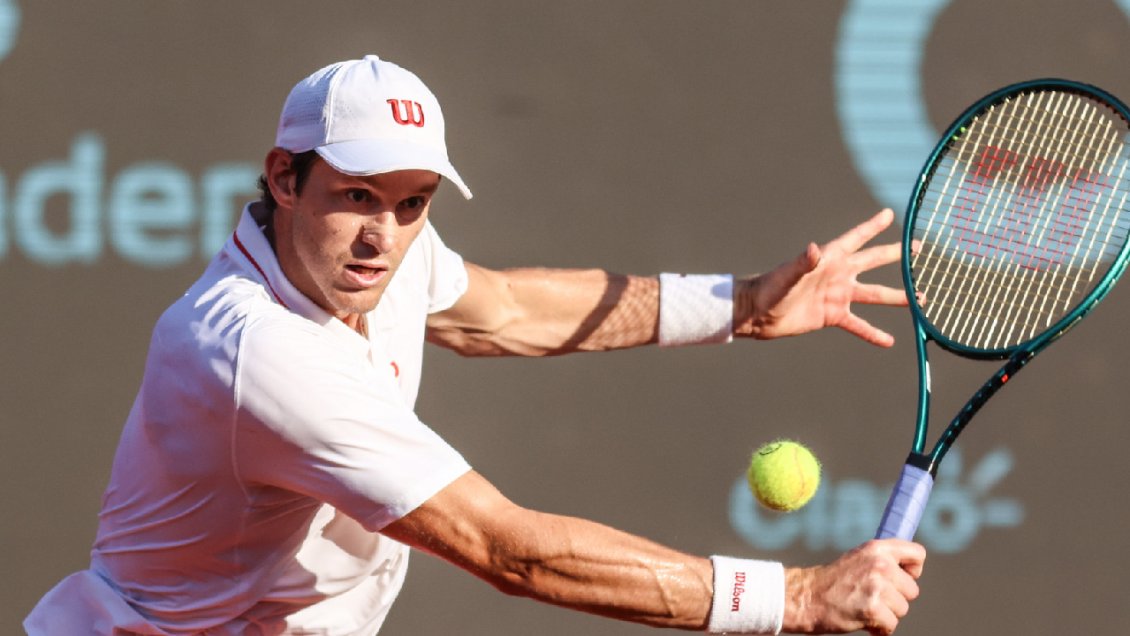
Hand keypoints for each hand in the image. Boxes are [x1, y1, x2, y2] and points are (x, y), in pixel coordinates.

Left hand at [733, 209, 905, 345]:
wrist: (758, 314)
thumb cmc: (769, 288)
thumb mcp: (787, 275)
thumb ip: (802, 263)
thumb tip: (814, 249)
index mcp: (829, 259)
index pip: (856, 238)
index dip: (873, 226)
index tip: (891, 214)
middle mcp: (838, 274)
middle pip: (874, 261)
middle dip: (896, 254)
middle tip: (918, 248)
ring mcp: (838, 295)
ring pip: (874, 294)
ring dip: (897, 297)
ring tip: (921, 299)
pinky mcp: (833, 316)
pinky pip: (859, 325)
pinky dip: (873, 333)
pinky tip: (890, 341)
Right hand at [783, 539, 924, 634]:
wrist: (806, 597)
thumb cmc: (833, 581)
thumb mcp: (858, 559)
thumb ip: (883, 561)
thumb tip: (909, 572)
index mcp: (877, 548)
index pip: (918, 554)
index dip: (912, 571)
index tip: (899, 579)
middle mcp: (880, 564)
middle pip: (912, 590)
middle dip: (895, 599)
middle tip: (872, 598)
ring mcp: (877, 587)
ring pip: (902, 609)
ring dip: (886, 614)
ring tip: (863, 608)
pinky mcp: (873, 609)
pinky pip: (891, 625)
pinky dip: (879, 629)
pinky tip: (863, 620)